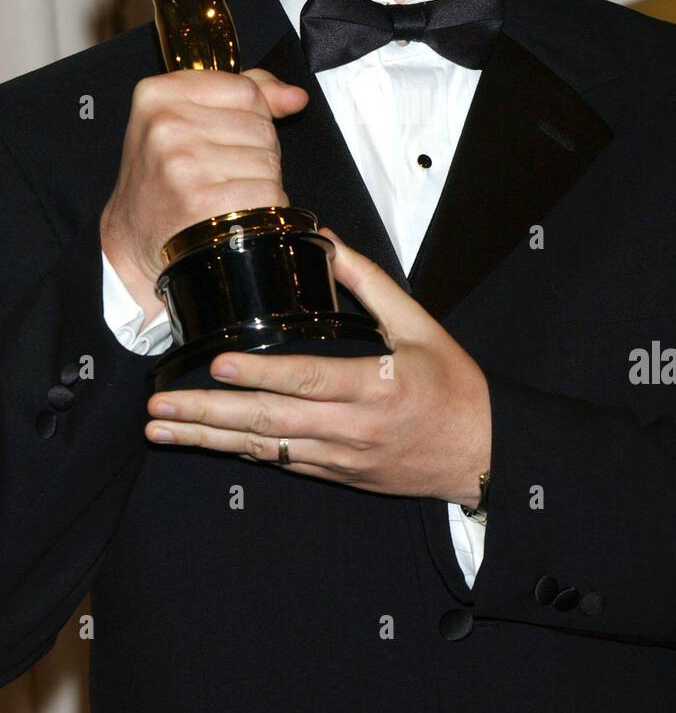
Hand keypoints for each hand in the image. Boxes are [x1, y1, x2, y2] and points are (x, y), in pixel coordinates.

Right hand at [100, 67, 307, 320]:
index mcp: (159, 94)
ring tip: (225, 193)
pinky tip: (234, 215)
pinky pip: (267, 196)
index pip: (248, 90)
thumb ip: (247, 94)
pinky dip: (263, 209)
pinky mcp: (200, 202)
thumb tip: (296, 97)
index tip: (225, 138)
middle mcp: (166, 125)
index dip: (252, 117)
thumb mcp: (187, 118)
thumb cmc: (165, 175)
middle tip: (222, 173)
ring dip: (261, 182)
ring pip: (268, 163)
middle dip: (256, 153)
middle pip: (261, 128)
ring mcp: (181, 163)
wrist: (134, 236)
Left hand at [146, 229, 491, 507]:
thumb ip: (371, 283)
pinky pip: (279, 461)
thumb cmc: (454, 387)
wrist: (480, 454)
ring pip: (264, 448)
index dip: (259, 374)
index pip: (307, 380)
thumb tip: (328, 240)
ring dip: (209, 438)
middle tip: (159, 404)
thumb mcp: (421, 326)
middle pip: (269, 422)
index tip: (215, 364)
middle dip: (208, 412)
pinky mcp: (335, 473)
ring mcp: (339, 456)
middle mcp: (351, 428)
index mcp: (375, 386)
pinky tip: (205, 441)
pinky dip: (239, 450)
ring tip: (161, 429)